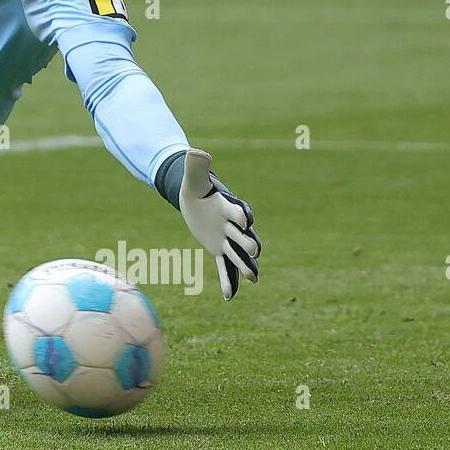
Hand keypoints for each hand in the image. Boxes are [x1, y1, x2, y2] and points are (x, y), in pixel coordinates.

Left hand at [178, 149, 261, 300]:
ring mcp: (228, 240)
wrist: (195, 200)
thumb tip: (196, 151)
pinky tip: (228, 298)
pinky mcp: (219, 250)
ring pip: (240, 256)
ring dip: (246, 267)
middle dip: (250, 243)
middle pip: (245, 236)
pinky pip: (225, 268)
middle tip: (255, 251)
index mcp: (229, 206)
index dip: (242, 214)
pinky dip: (228, 282)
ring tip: (254, 279)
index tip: (246, 219)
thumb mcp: (194, 178)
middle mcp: (233, 226)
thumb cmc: (196, 187)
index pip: (239, 211)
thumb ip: (197, 166)